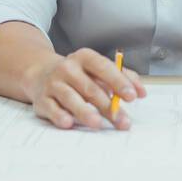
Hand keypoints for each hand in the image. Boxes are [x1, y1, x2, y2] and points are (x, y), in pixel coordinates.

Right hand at [25, 48, 146, 129]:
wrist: (40, 73)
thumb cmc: (77, 74)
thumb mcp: (98, 69)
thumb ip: (123, 77)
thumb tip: (141, 91)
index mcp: (85, 57)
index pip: (103, 67)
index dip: (118, 81)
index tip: (131, 96)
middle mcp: (68, 68)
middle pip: (90, 88)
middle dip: (108, 106)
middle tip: (122, 120)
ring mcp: (54, 84)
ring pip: (71, 98)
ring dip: (85, 111)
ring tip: (98, 122)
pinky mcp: (42, 100)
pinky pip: (51, 108)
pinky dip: (60, 115)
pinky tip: (69, 122)